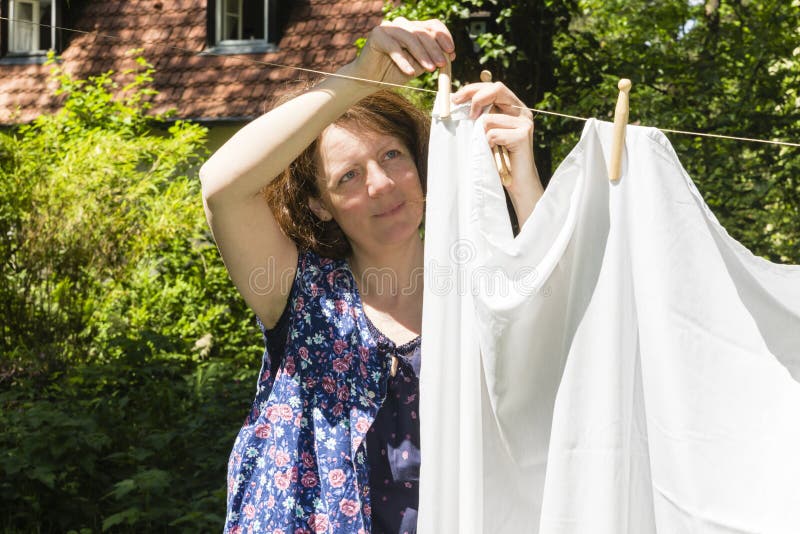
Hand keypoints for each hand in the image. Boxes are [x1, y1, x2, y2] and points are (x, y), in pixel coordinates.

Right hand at [348, 18, 455, 86]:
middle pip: (422, 32)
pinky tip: (410, 72)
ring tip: (430, 69)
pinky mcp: (377, 35)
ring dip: (422, 54)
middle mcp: (402, 25)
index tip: (451, 53)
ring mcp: (389, 28)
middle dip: (434, 49)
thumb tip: (449, 56)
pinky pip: (393, 48)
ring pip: (410, 38)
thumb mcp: (418, 66)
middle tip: (442, 64)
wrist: (369, 80)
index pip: (432, 26)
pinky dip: (403, 61)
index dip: (444, 37)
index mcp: (413, 28)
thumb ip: (431, 59)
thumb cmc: (393, 73)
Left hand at [452, 82, 543, 223]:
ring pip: (489, 118)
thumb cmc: (498, 159)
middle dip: (474, 97)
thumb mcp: (486, 133)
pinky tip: (496, 154)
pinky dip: (488, 145)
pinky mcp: (523, 135)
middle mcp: (522, 112)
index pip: (493, 87)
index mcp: (514, 108)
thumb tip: (456, 102)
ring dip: (481, 135)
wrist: (517, 183)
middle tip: (458, 107)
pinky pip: (493, 134)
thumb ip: (480, 117)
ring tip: (489, 148)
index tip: (455, 98)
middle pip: (496, 89)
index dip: (473, 89)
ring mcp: (524, 123)